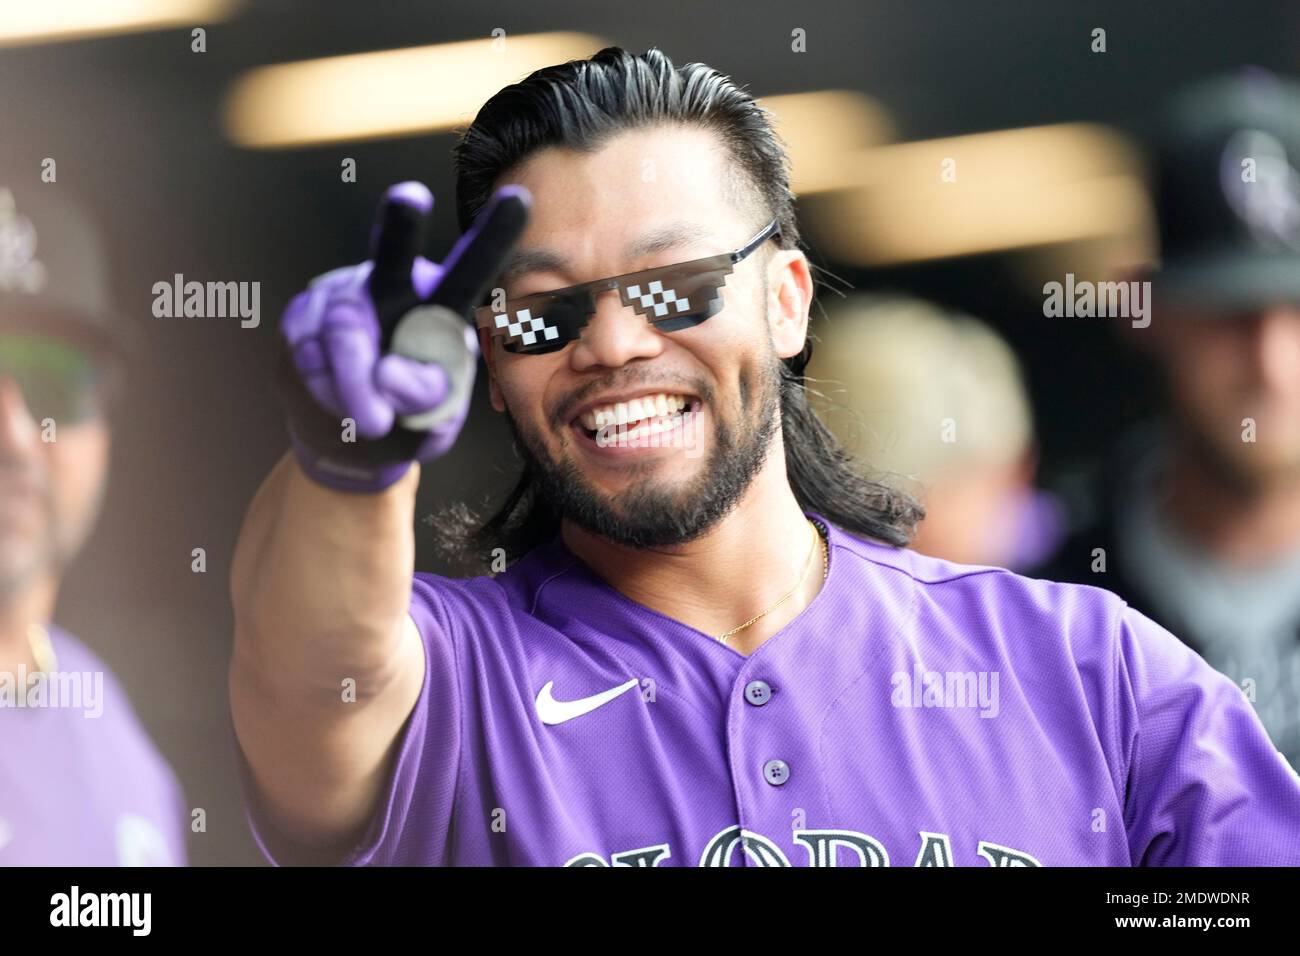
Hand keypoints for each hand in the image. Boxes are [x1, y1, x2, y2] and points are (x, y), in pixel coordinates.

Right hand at [278, 181, 529, 490]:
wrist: (345, 437)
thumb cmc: (404, 419)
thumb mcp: (434, 419)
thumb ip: (428, 399)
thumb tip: (386, 373)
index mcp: (441, 305)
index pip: (472, 269)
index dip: (494, 235)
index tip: (519, 199)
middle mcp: (391, 286)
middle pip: (393, 252)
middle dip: (402, 223)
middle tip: (411, 197)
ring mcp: (339, 296)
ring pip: (345, 334)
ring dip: (355, 390)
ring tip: (373, 424)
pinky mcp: (299, 317)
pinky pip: (310, 357)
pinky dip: (327, 395)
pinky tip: (336, 406)